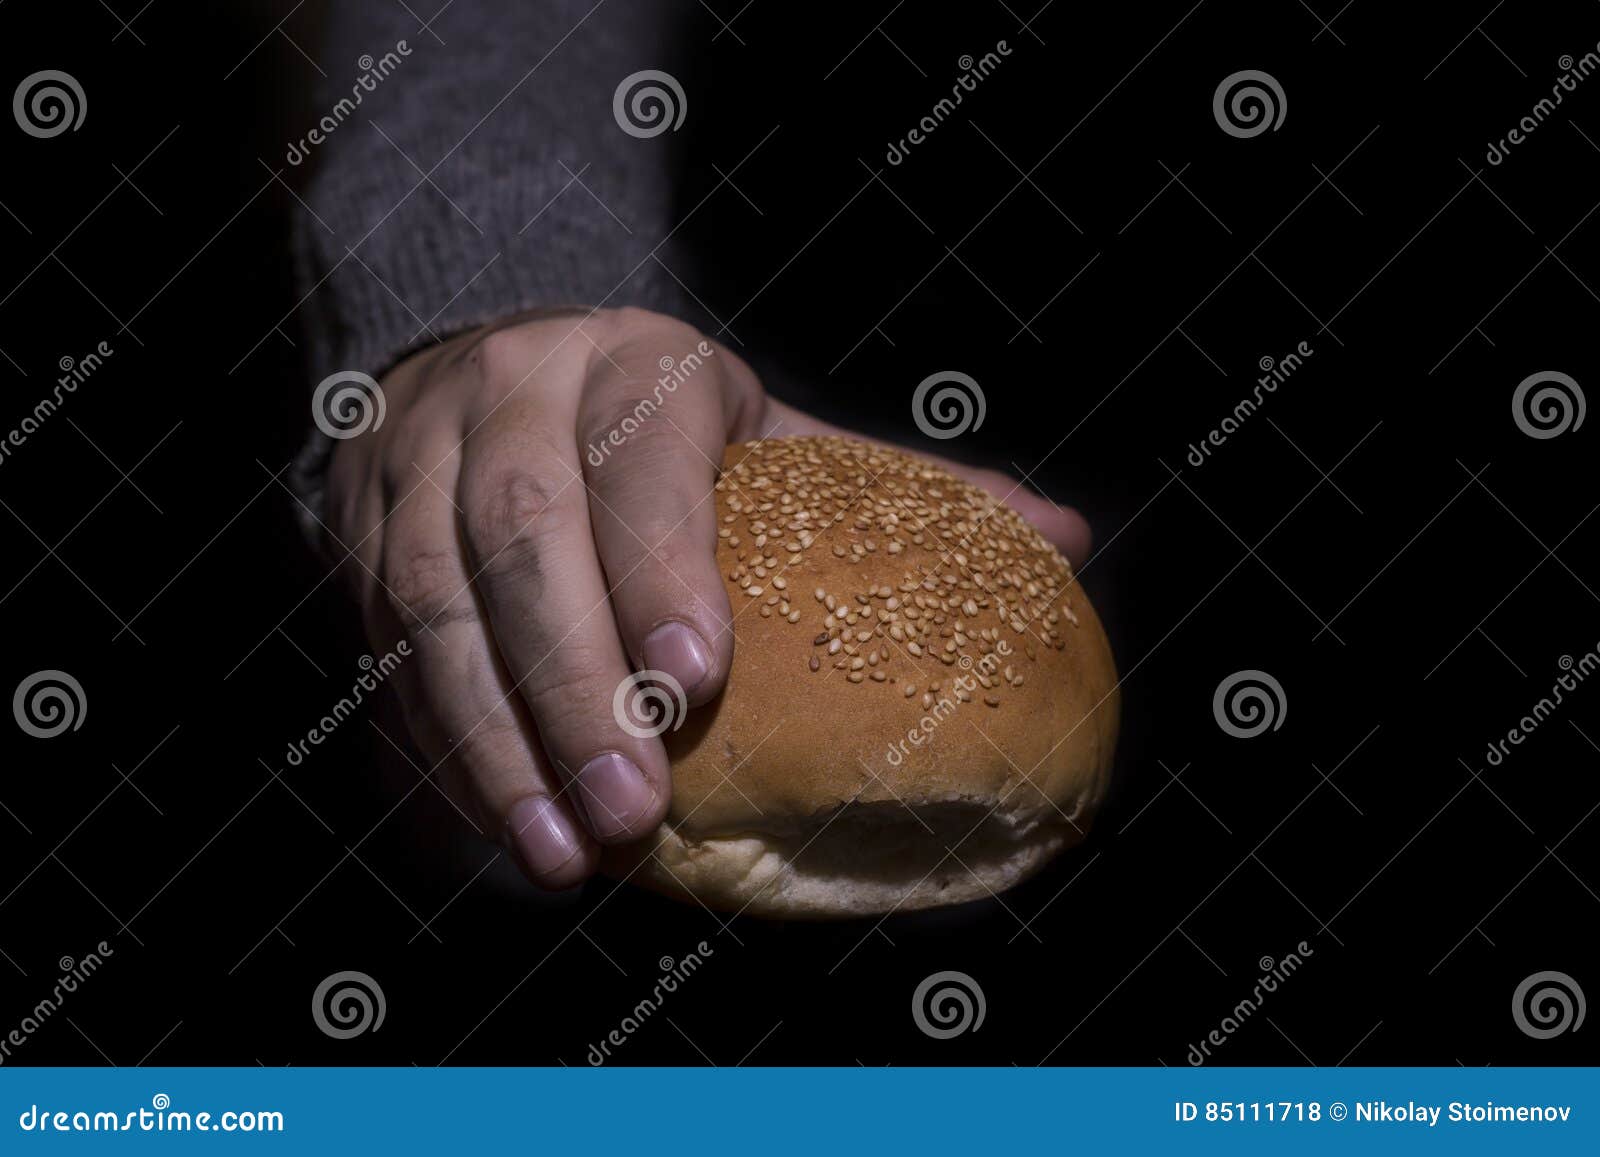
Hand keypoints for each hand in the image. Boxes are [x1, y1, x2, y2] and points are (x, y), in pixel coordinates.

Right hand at [326, 307, 1090, 888]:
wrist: (496, 356)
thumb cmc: (663, 421)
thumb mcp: (775, 431)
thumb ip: (898, 488)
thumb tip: (1062, 543)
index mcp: (633, 364)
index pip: (639, 456)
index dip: (659, 564)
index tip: (698, 681)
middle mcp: (510, 394)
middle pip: (518, 537)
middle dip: (573, 683)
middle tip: (632, 814)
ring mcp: (413, 459)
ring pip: (428, 601)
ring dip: (490, 738)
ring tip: (559, 855)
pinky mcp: (354, 529)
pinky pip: (378, 644)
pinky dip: (433, 743)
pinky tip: (491, 822)